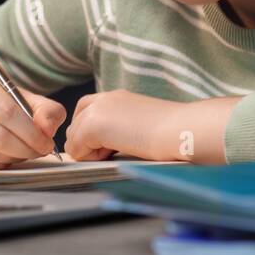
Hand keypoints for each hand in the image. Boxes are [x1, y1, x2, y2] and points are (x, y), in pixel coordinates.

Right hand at [0, 77, 65, 169]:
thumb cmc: (1, 108)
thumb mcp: (27, 101)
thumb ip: (46, 110)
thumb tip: (48, 129)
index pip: (7, 112)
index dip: (31, 131)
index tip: (46, 142)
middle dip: (26, 148)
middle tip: (40, 151)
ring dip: (15, 157)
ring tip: (23, 151)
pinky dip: (2, 166)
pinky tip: (6, 157)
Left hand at [64, 89, 183, 161]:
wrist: (182, 129)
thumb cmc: (171, 133)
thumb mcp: (139, 123)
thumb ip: (118, 127)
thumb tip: (99, 144)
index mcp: (117, 97)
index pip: (85, 111)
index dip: (92, 132)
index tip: (115, 142)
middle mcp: (104, 98)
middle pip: (74, 126)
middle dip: (88, 143)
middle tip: (116, 148)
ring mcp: (96, 110)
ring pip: (73, 139)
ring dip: (90, 151)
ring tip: (118, 149)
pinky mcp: (93, 125)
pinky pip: (76, 150)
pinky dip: (91, 158)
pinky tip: (115, 152)